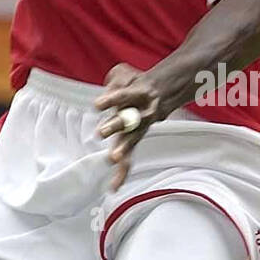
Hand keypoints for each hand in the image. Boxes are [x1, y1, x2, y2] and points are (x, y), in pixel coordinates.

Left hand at [94, 64, 160, 190]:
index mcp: (139, 94)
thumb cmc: (136, 82)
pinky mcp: (134, 141)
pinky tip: (114, 187)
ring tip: (113, 159)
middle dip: (117, 126)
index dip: (112, 99)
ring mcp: (139, 129)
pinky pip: (129, 160)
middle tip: (102, 132)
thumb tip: (109, 88)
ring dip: (122, 150)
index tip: (97, 104)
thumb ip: (115, 79)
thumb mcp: (125, 73)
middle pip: (130, 120)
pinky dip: (122, 173)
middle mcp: (141, 113)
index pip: (124, 95)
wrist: (162, 93)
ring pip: (131, 141)